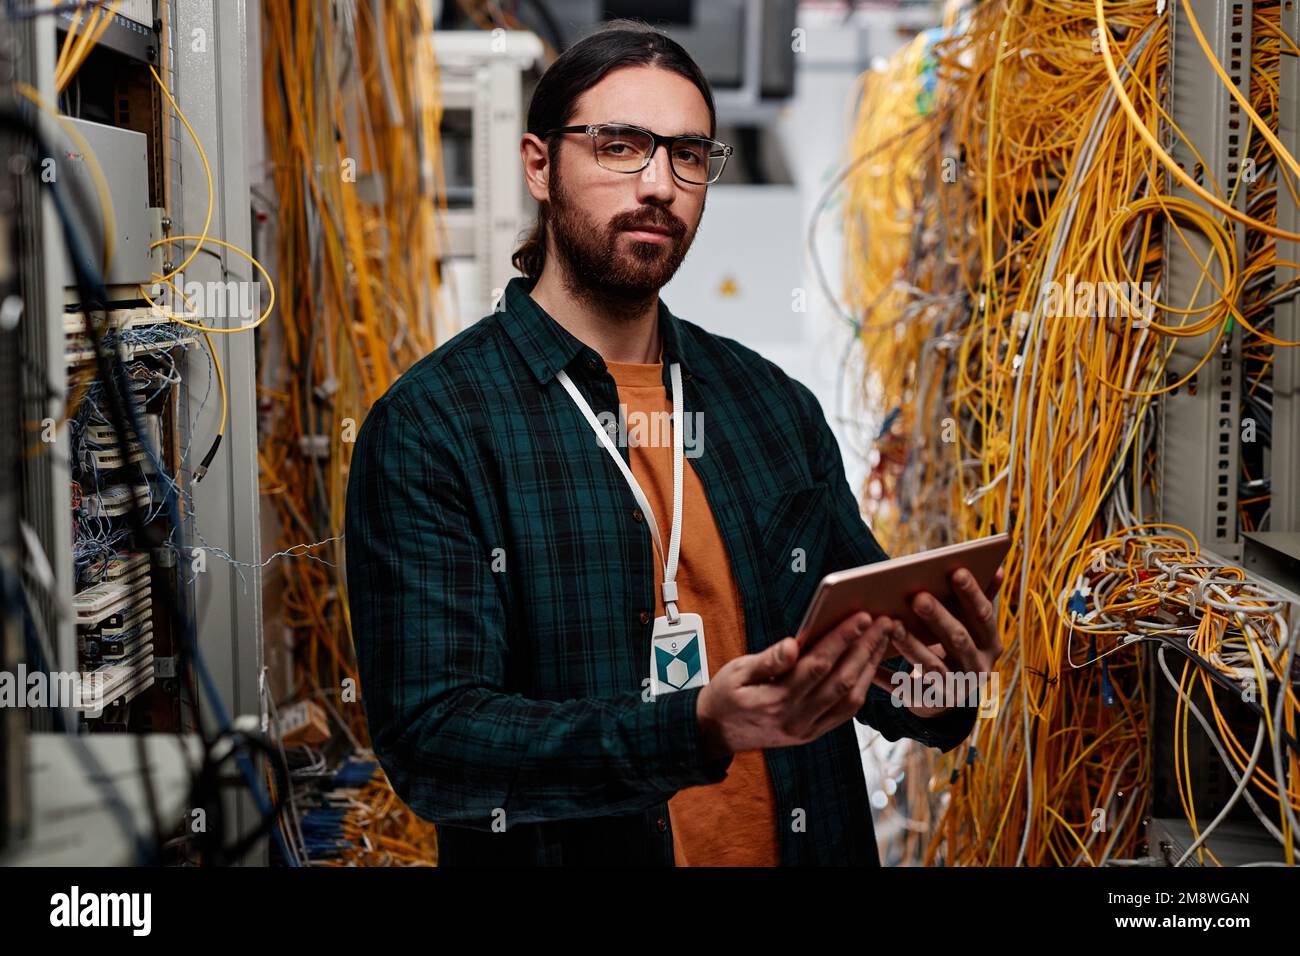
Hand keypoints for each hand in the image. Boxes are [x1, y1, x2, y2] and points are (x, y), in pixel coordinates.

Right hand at [697, 611, 893, 757]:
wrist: (715, 734)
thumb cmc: (725, 696)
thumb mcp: (735, 672)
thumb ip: (767, 660)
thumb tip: (793, 645)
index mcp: (775, 701)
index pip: (818, 665)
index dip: (842, 639)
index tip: (862, 617)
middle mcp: (796, 719)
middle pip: (841, 681)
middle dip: (866, 649)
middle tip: (885, 623)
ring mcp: (806, 730)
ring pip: (849, 699)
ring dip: (869, 668)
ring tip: (882, 640)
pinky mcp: (811, 734)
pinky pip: (844, 713)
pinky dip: (860, 688)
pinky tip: (868, 666)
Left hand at [873, 564, 1004, 717]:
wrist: (950, 696)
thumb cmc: (958, 646)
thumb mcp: (973, 627)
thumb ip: (983, 598)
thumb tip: (997, 569)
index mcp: (990, 643)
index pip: (983, 616)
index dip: (971, 594)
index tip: (956, 571)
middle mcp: (977, 667)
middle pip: (958, 640)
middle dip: (938, 618)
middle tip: (917, 597)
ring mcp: (955, 688)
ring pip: (932, 666)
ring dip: (912, 646)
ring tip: (892, 625)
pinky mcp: (929, 703)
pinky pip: (906, 689)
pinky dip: (888, 676)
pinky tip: (872, 660)